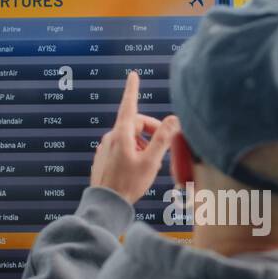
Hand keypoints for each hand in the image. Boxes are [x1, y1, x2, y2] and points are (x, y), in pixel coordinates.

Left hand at [90, 71, 178, 204]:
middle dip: (151, 131)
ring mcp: (106, 147)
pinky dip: (134, 153)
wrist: (106, 203)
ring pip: (130, 138)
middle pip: (135, 124)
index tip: (133, 75)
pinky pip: (122, 149)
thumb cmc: (128, 184)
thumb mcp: (151, 161)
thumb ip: (163, 139)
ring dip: (143, 145)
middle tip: (163, 147)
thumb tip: (174, 119)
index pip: (129, 105)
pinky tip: (138, 170)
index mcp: (122, 134)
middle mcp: (111, 137)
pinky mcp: (104, 158)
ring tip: (151, 164)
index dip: (133, 89)